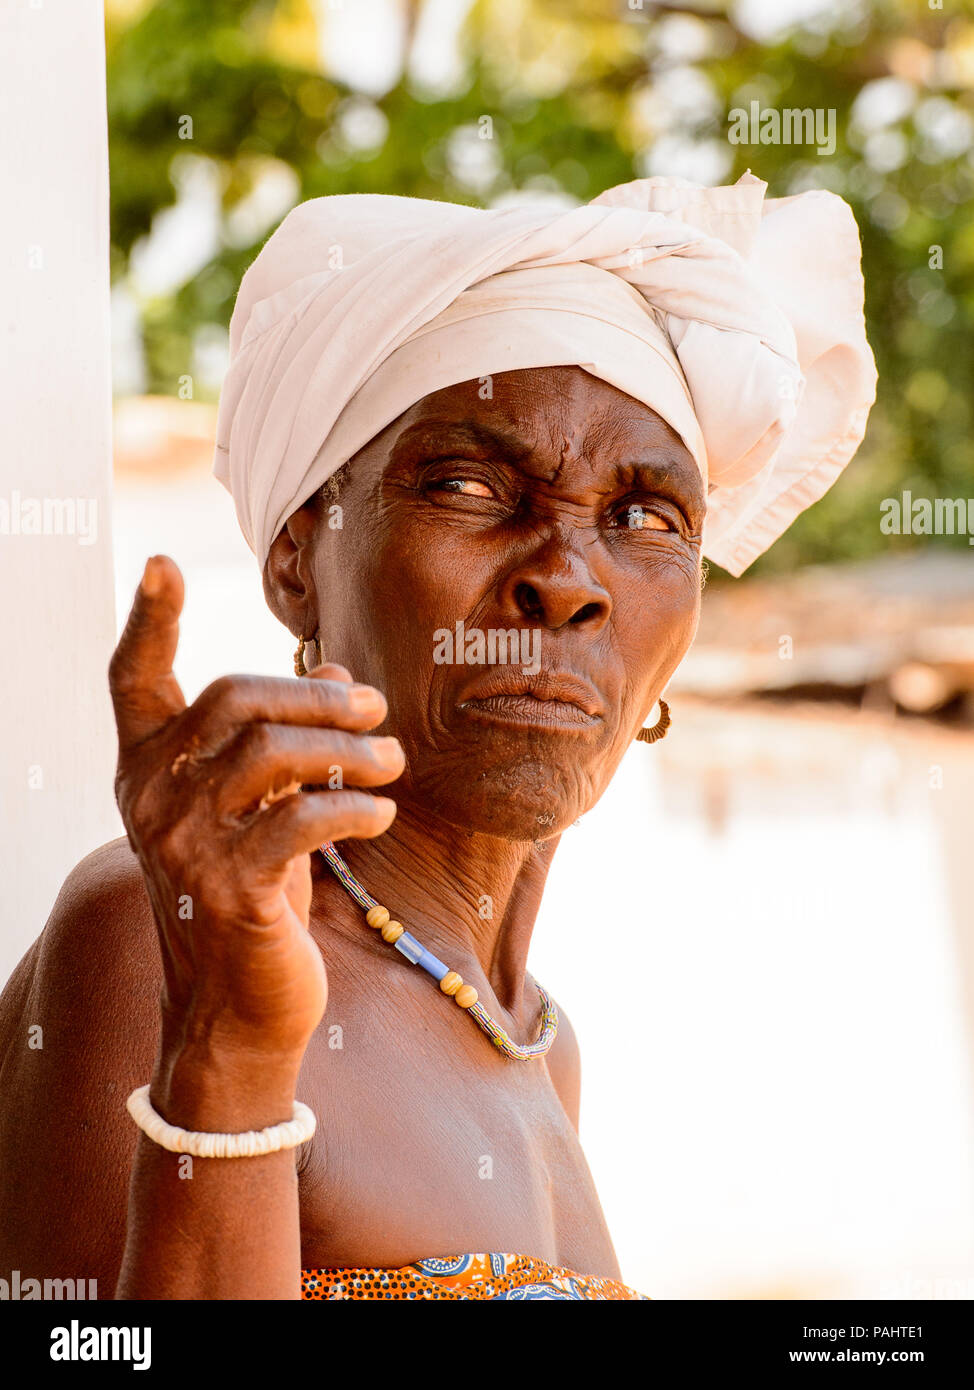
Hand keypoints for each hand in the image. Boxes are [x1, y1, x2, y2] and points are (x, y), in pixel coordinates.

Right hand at [108, 556, 402, 1070]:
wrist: (237, 1006)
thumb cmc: (255, 894)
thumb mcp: (263, 809)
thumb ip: (288, 739)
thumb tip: (339, 673)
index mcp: (146, 769)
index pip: (133, 679)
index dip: (148, 620)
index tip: (162, 563)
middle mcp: (151, 798)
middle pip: (236, 699)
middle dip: (319, 697)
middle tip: (376, 711)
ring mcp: (183, 844)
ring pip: (275, 752)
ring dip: (353, 749)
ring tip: (394, 764)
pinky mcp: (231, 888)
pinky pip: (305, 817)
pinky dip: (356, 805)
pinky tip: (382, 812)